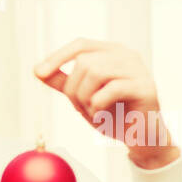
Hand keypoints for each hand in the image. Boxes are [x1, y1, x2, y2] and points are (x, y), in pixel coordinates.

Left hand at [33, 38, 179, 168]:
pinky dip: (98, 106)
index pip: (80, 44)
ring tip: (93, 113)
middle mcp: (126, 55)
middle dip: (74, 89)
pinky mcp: (145, 87)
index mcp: (111, 52)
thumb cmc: (112, 114)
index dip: (57, 57)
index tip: (38, 73)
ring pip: (95, 72)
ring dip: (85, 98)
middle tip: (83, 108)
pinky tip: (102, 116)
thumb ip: (63, 83)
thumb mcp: (81, 97)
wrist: (139, 137)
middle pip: (84, 61)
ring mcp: (138, 69)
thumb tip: (37, 70)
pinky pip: (110, 89)